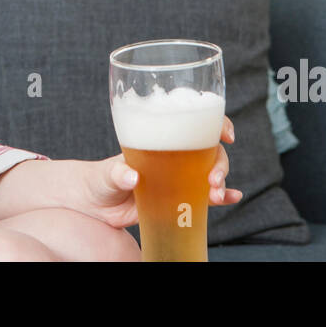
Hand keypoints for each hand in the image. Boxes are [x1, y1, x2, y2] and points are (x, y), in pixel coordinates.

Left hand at [68, 116, 242, 228]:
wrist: (94, 205)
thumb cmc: (98, 180)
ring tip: (216, 195)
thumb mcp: (105, 175)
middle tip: (214, 179)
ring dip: (221, 180)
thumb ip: (116, 174)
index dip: (214, 123)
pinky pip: (204, 196)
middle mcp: (172, 154)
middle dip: (219, 161)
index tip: (225, 134)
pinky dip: (221, 196)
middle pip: (208, 149)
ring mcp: (178, 177)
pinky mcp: (178, 198)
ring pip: (210, 172)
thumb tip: (132, 177)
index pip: (191, 121)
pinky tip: (231, 198)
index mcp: (157, 137)